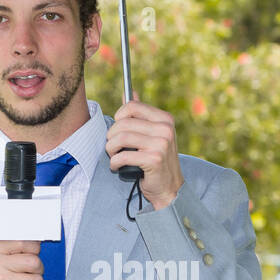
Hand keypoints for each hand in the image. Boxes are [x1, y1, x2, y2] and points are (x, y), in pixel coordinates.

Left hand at [105, 94, 184, 209]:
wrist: (168, 188)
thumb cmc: (155, 159)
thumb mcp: (151, 134)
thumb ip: (140, 114)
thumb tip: (129, 91)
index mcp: (165, 119)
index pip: (132, 106)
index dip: (119, 117)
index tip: (118, 128)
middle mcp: (165, 129)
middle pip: (123, 123)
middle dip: (111, 136)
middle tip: (113, 146)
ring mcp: (161, 144)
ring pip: (120, 138)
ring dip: (110, 149)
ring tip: (114, 155)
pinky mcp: (154, 160)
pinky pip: (123, 156)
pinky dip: (114, 162)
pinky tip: (117, 166)